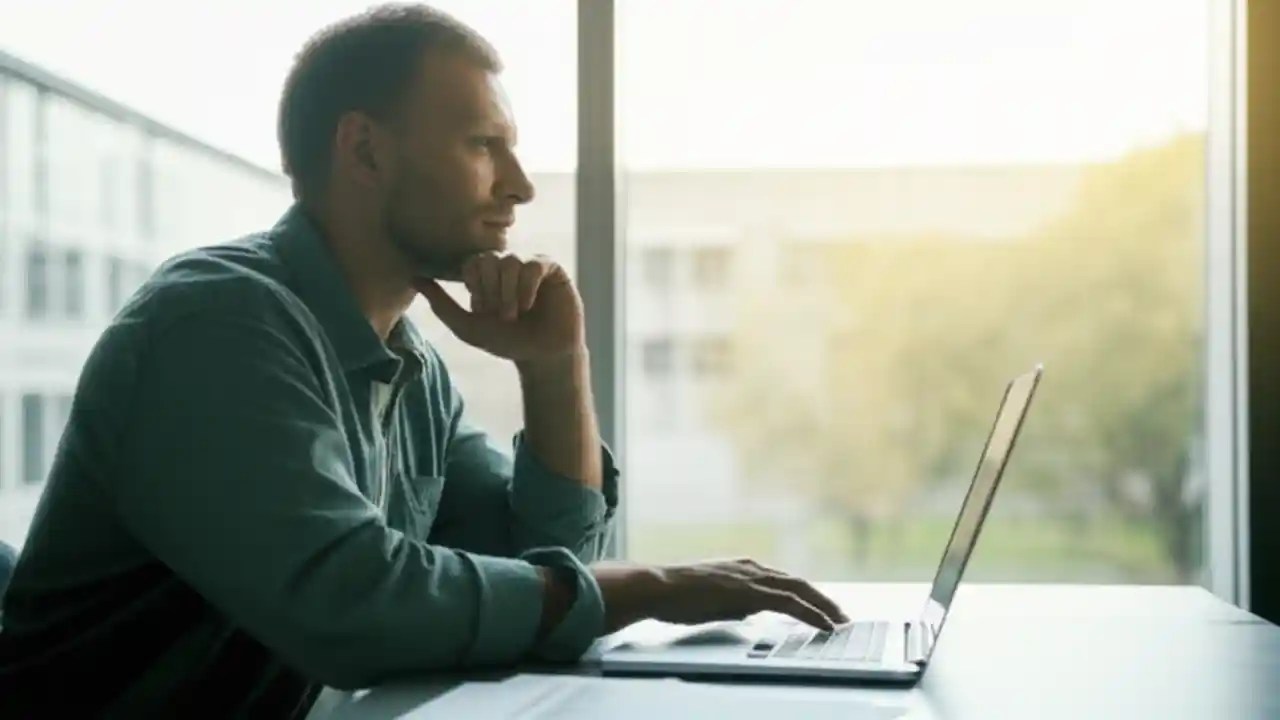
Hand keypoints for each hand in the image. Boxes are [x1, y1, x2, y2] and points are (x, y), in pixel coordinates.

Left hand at [415, 252, 584, 361]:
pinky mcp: (552, 269)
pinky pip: (533, 265)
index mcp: (487, 275)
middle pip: (489, 258)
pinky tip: (529, 306)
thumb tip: (414, 278)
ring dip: (509, 293)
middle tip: (501, 315)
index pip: (472, 262)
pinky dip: (527, 288)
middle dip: (491, 291)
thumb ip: (441, 303)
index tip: (484, 311)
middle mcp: (507, 265)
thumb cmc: (507, 342)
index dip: (476, 287)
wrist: (542, 356)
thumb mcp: (468, 326)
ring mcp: (529, 264)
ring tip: (515, 314)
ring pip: (511, 261)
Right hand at [591, 559, 848, 634]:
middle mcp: (752, 568)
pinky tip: (824, 624)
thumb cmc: (677, 596)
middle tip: (841, 615)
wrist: (659, 587)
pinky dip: (811, 613)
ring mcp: (752, 577)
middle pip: (798, 582)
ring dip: (823, 606)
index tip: (820, 607)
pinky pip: (790, 603)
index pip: (783, 580)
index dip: (805, 594)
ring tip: (840, 621)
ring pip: (799, 590)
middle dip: (822, 599)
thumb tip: (750, 612)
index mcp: (743, 568)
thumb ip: (735, 602)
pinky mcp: (750, 591)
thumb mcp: (712, 598)